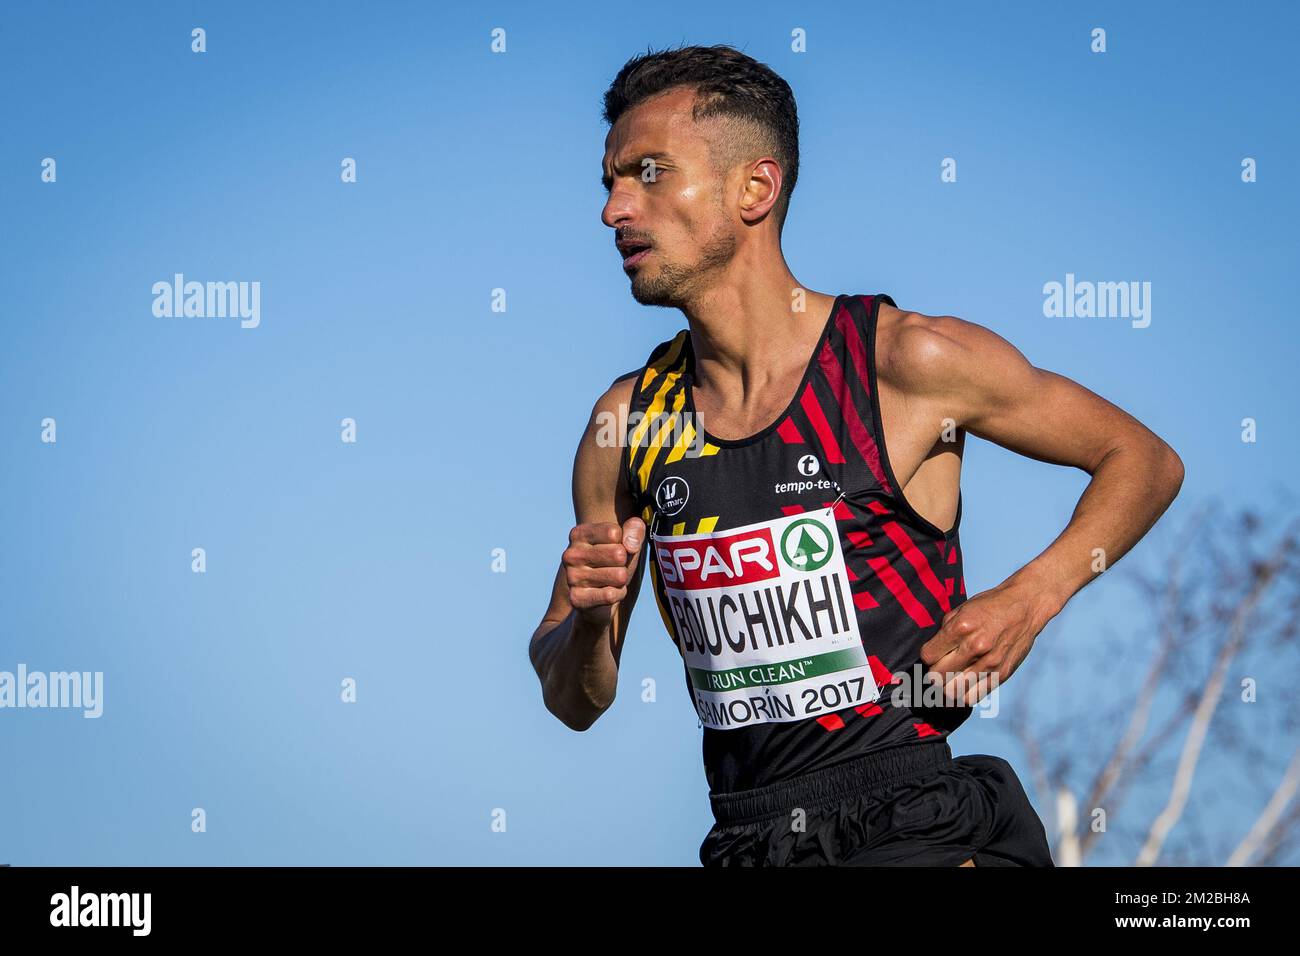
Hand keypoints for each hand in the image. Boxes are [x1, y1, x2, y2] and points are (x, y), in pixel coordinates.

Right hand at [563, 517, 645, 626]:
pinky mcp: (577, 598)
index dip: (624, 542)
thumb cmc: (614, 562)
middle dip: (624, 563)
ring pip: (619, 576)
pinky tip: (609, 592)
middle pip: (618, 553)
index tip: (614, 548)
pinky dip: (618, 594)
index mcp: (579, 534)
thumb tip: (630, 545)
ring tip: (611, 580)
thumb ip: (634, 529)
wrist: (599, 597)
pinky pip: (612, 595)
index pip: (614, 532)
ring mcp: (572, 577)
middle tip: (614, 567)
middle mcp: (571, 554)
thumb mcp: (627, 541)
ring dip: (622, 580)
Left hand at [919, 581, 1050, 705]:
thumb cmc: (990, 606)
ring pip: (952, 691)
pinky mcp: (1001, 674)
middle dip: (934, 672)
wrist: (1025, 607)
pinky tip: (964, 684)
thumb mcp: (962, 609)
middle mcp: (975, 647)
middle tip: (940, 666)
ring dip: (947, 686)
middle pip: (937, 676)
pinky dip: (963, 694)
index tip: (933, 653)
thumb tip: (931, 652)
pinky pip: (972, 697)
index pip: (928, 656)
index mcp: (962, 628)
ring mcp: (990, 663)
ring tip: (950, 677)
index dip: (928, 655)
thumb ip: (944, 631)